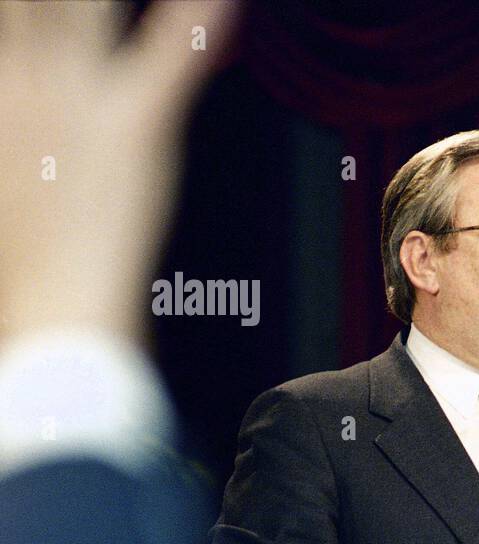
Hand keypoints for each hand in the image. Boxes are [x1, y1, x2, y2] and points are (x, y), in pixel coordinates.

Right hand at [0, 0, 237, 345]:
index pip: (13, 13)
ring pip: (86, 0)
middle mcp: (24, 77)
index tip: (32, 3)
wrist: (52, 310)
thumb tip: (27, 108)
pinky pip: (170, 53)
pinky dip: (194, 19)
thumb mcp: (10, 179)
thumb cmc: (25, 257)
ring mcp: (78, 97)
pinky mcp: (137, 125)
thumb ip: (21, 119)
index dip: (26, 6)